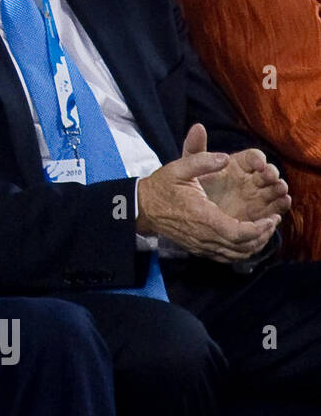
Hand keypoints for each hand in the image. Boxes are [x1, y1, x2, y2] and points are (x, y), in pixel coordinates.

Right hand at [136, 126, 278, 261]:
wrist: (142, 208)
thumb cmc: (161, 187)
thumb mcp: (178, 168)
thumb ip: (202, 161)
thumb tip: (225, 158)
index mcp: (202, 217)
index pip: (238, 232)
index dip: (259, 229)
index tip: (271, 217)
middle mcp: (203, 236)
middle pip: (241, 246)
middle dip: (262, 235)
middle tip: (272, 220)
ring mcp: (200, 245)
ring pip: (235, 255)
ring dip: (254, 245)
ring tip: (264, 229)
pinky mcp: (198, 249)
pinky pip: (225, 257)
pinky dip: (241, 251)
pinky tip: (248, 238)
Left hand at [181, 123, 289, 222]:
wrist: (191, 214)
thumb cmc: (193, 187)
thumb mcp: (190, 167)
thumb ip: (195, 148)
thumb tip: (198, 126)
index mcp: (239, 165)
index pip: (254, 157)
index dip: (258, 159)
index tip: (258, 165)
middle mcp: (252, 178)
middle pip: (269, 173)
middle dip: (272, 174)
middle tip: (270, 177)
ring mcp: (257, 196)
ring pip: (275, 190)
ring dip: (280, 190)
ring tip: (280, 191)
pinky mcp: (259, 214)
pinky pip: (274, 210)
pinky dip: (279, 209)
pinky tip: (277, 211)